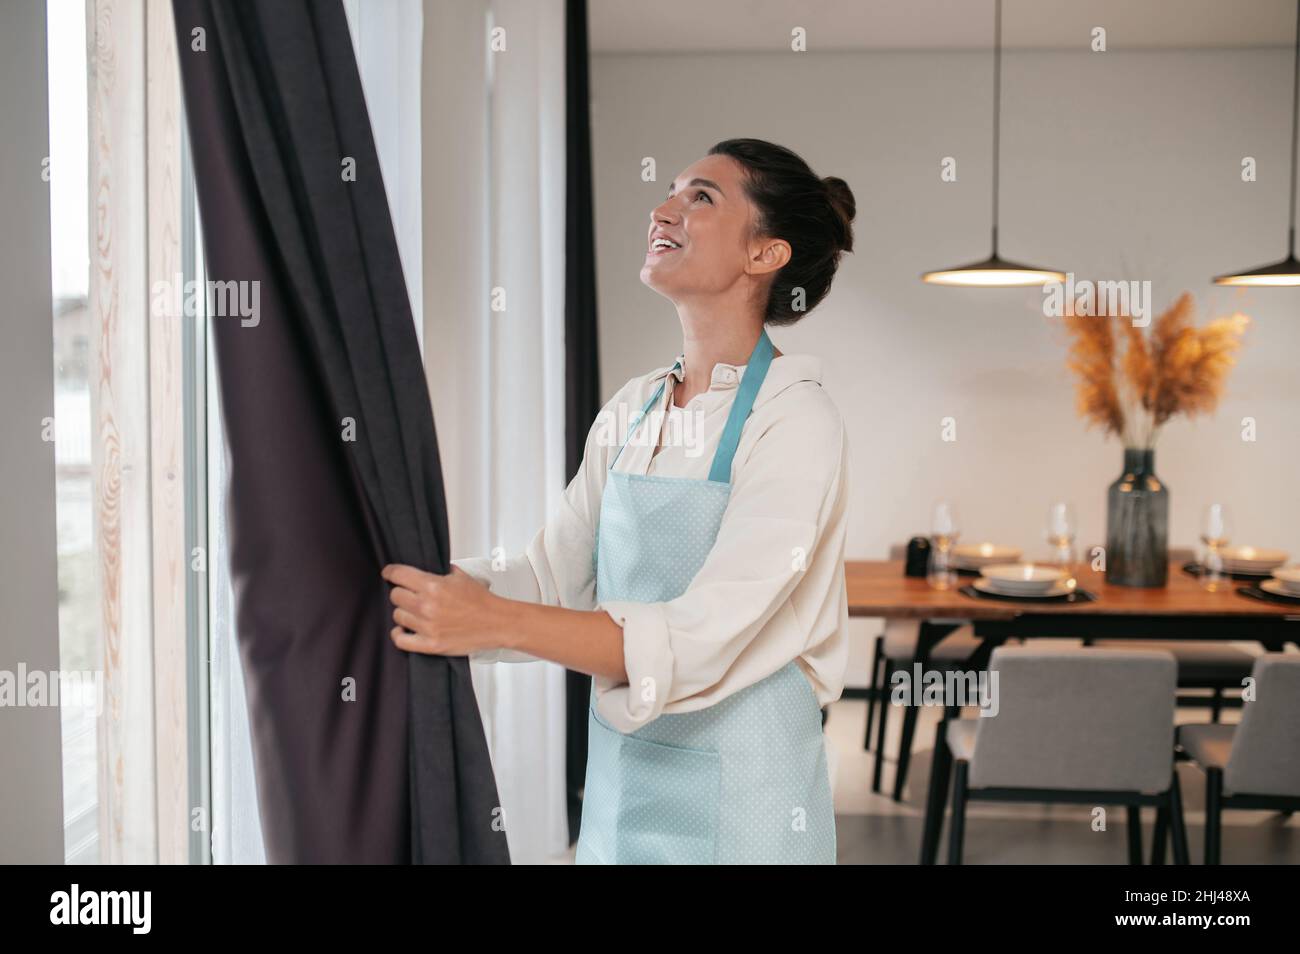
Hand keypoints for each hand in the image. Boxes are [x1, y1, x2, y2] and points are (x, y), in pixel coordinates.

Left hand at [382, 563, 506, 656]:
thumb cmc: (481, 601)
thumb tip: (424, 570)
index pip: (399, 575)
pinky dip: (399, 634)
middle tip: (410, 594)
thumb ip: (439, 571)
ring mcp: (427, 626)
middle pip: (395, 596)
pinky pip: (400, 640)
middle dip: (401, 593)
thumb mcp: (460, 576)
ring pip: (397, 616)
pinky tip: (403, 629)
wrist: (497, 622)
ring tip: (415, 612)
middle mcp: (427, 606)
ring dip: (404, 613)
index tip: (389, 573)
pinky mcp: (430, 644)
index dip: (391, 572)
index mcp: (433, 586)